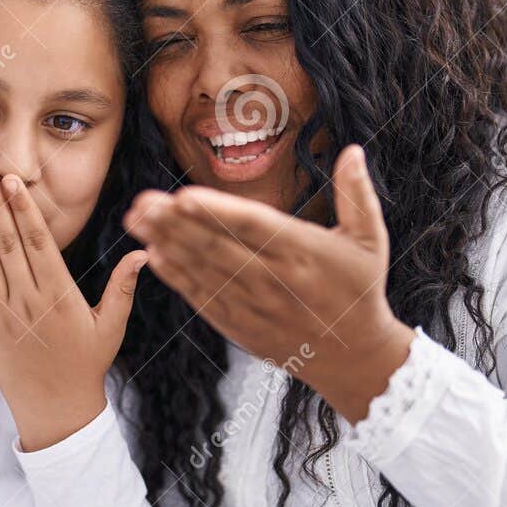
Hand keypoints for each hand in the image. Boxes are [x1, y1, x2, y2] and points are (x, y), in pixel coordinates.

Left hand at [0, 168, 146, 451]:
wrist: (55, 409)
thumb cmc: (86, 365)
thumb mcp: (112, 325)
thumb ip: (123, 286)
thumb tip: (144, 252)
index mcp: (59, 296)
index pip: (38, 241)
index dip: (24, 208)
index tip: (14, 182)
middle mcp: (28, 301)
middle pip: (8, 243)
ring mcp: (2, 315)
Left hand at [123, 145, 413, 421]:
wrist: (352, 356)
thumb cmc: (360, 290)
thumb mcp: (370, 240)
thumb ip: (357, 194)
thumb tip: (352, 149)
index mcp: (304, 254)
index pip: (254, 228)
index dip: (217, 212)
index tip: (183, 195)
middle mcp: (275, 281)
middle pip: (218, 248)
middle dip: (175, 224)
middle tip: (143, 201)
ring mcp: (254, 306)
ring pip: (203, 271)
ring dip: (166, 245)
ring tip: (136, 220)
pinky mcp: (240, 326)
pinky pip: (202, 298)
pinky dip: (177, 278)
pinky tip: (152, 255)